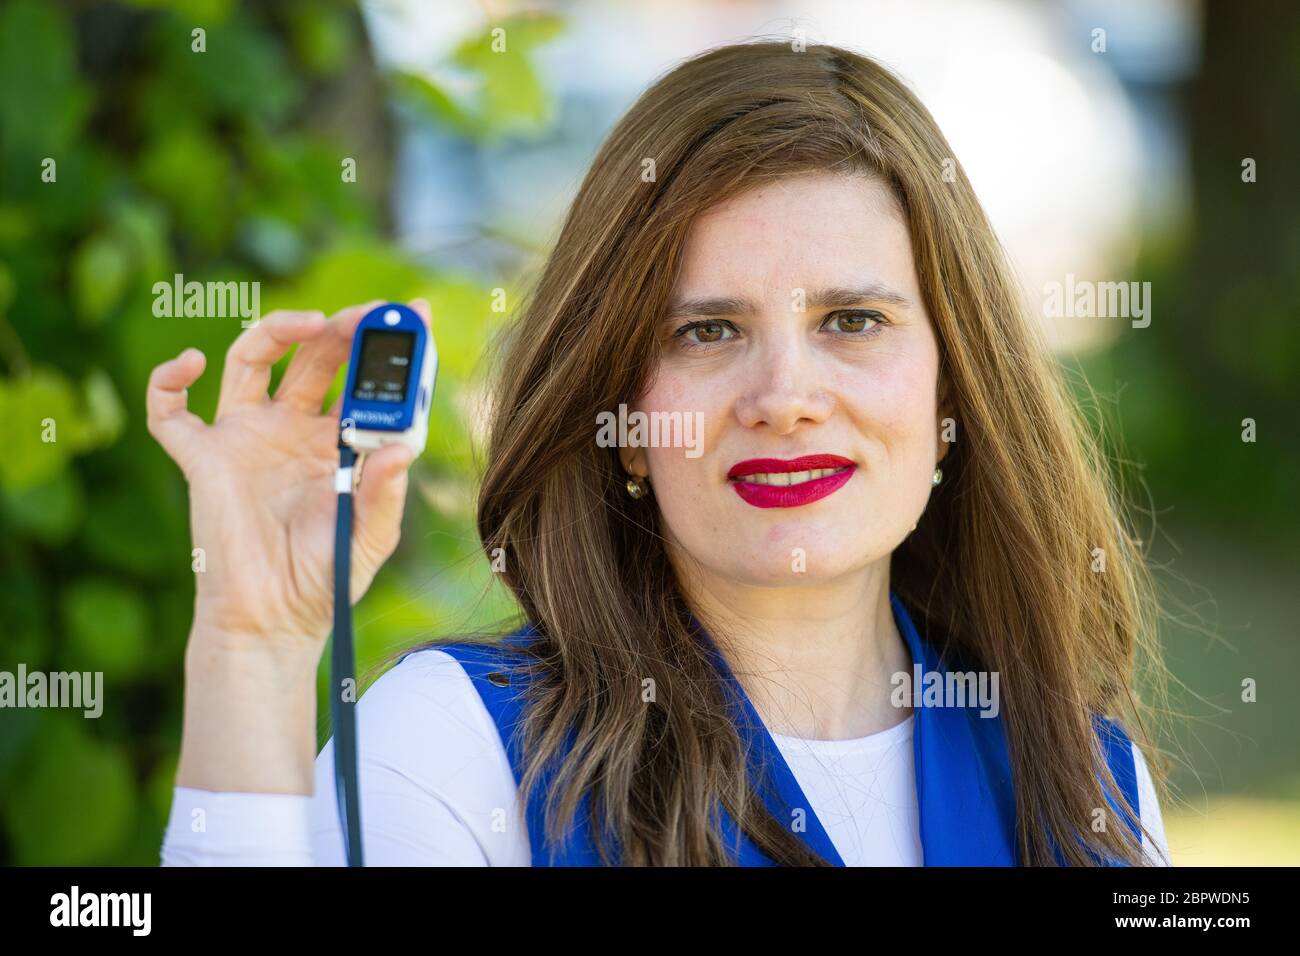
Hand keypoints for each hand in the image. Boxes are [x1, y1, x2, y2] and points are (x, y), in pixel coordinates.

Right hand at [146, 300, 430, 653]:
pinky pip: (169, 410)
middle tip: (370, 314)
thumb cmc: (326, 576)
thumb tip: (405, 446)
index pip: (361, 378)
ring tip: (314, 321)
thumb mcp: (373, 535)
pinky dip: (167, 380)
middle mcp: (290, 428)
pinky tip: (188, 361)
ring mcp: (245, 437)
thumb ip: (389, 492)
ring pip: (251, 358)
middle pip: (314, 356)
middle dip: (342, 329)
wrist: (275, 620)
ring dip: (277, 330)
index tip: (417, 313)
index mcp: (336, 440)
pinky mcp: (203, 458)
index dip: (386, 345)